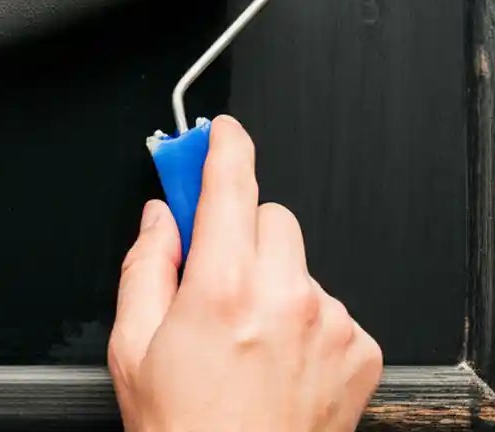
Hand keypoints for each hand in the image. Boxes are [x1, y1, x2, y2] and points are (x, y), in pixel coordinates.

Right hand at [109, 115, 381, 431]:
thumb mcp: (133, 350)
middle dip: (241, 233)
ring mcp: (330, 323)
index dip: (225, 146)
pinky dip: (306, 320)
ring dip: (275, 280)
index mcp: (223, 290)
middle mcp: (285, 298)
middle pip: (270, 217)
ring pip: (301, 262)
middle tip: (216, 275)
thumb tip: (161, 221)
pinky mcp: (360, 350)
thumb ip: (146, 268)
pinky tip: (279, 361)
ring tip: (247, 338)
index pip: (231, 184)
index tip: (222, 133)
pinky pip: (330, 305)